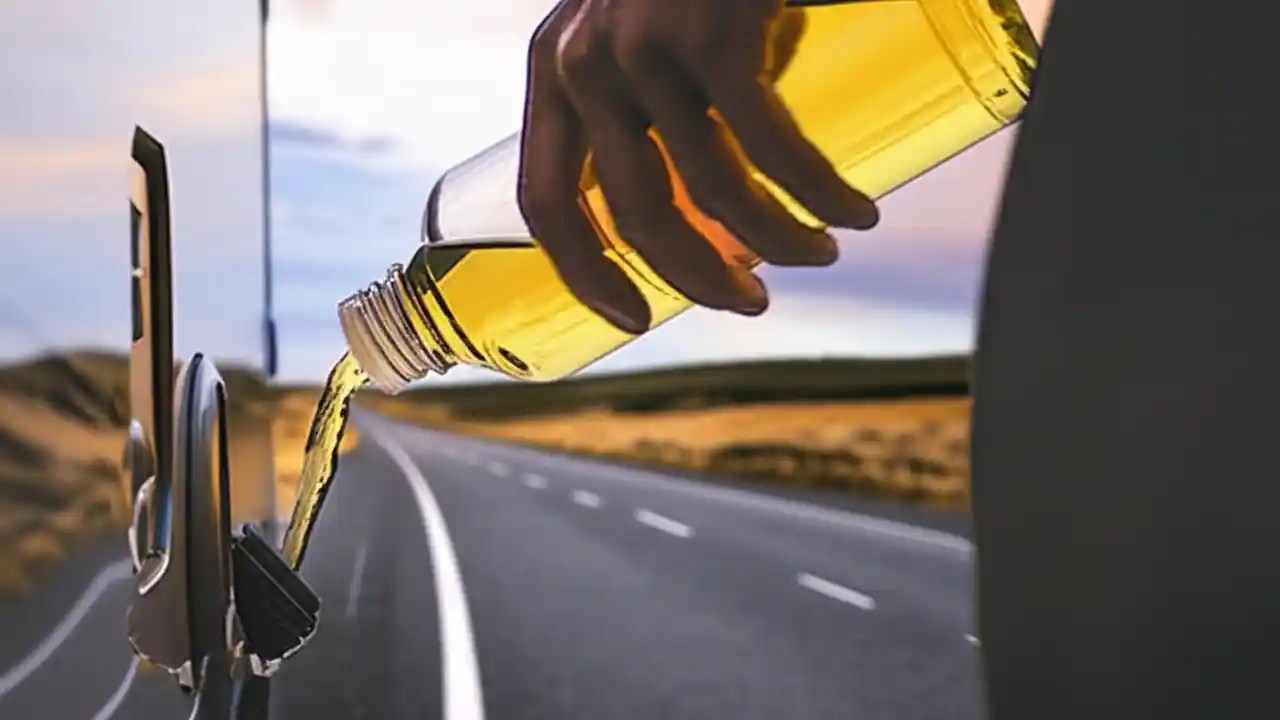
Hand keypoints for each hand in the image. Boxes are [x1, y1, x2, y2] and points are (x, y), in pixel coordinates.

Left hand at [518, 0, 879, 332]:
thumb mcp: (637, 29)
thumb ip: (641, 98)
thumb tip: (694, 204)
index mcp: (555, 73)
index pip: (544, 203)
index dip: (583, 276)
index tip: (636, 322)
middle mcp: (586, 64)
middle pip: (638, 216)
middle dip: (702, 280)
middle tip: (755, 302)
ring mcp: (648, 48)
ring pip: (714, 192)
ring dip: (777, 242)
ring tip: (822, 253)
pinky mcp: (716, 33)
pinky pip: (773, 149)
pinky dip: (819, 194)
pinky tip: (854, 215)